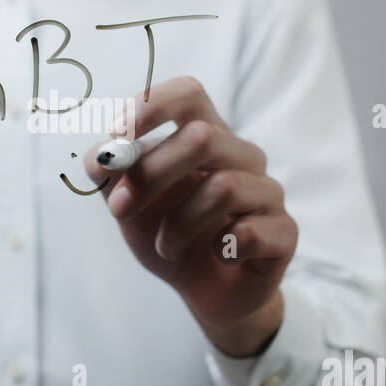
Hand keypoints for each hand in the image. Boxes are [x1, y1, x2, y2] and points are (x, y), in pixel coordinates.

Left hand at [84, 76, 297, 356]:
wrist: (205, 291)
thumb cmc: (167, 233)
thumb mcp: (126, 203)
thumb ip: (109, 174)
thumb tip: (100, 157)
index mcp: (205, 134)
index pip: (188, 93)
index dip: (151, 106)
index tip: (116, 135)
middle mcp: (241, 155)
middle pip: (202, 137)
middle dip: (150, 175)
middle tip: (120, 210)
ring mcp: (267, 192)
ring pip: (225, 186)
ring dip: (179, 224)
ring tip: (165, 246)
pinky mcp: (284, 233)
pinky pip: (251, 232)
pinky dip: (223, 249)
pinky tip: (217, 255)